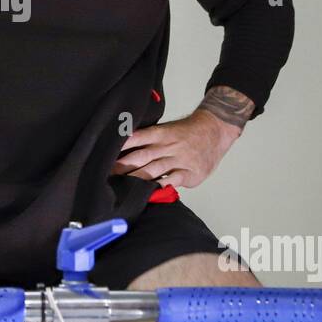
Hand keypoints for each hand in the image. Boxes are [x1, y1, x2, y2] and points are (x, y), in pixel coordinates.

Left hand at [111, 110, 240, 189]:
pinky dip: (161, 186)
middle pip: (142, 156)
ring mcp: (179, 160)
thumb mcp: (167, 129)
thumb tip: (124, 147)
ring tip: (121, 186)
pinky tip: (149, 192)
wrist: (215, 130)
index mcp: (160, 133)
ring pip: (154, 170)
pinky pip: (173, 181)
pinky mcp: (189, 173)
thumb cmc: (186, 132)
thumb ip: (149, 139)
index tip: (108, 151)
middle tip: (106, 173)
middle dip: (123, 166)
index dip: (123, 144)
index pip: (138, 137)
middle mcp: (168, 146)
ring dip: (136, 179)